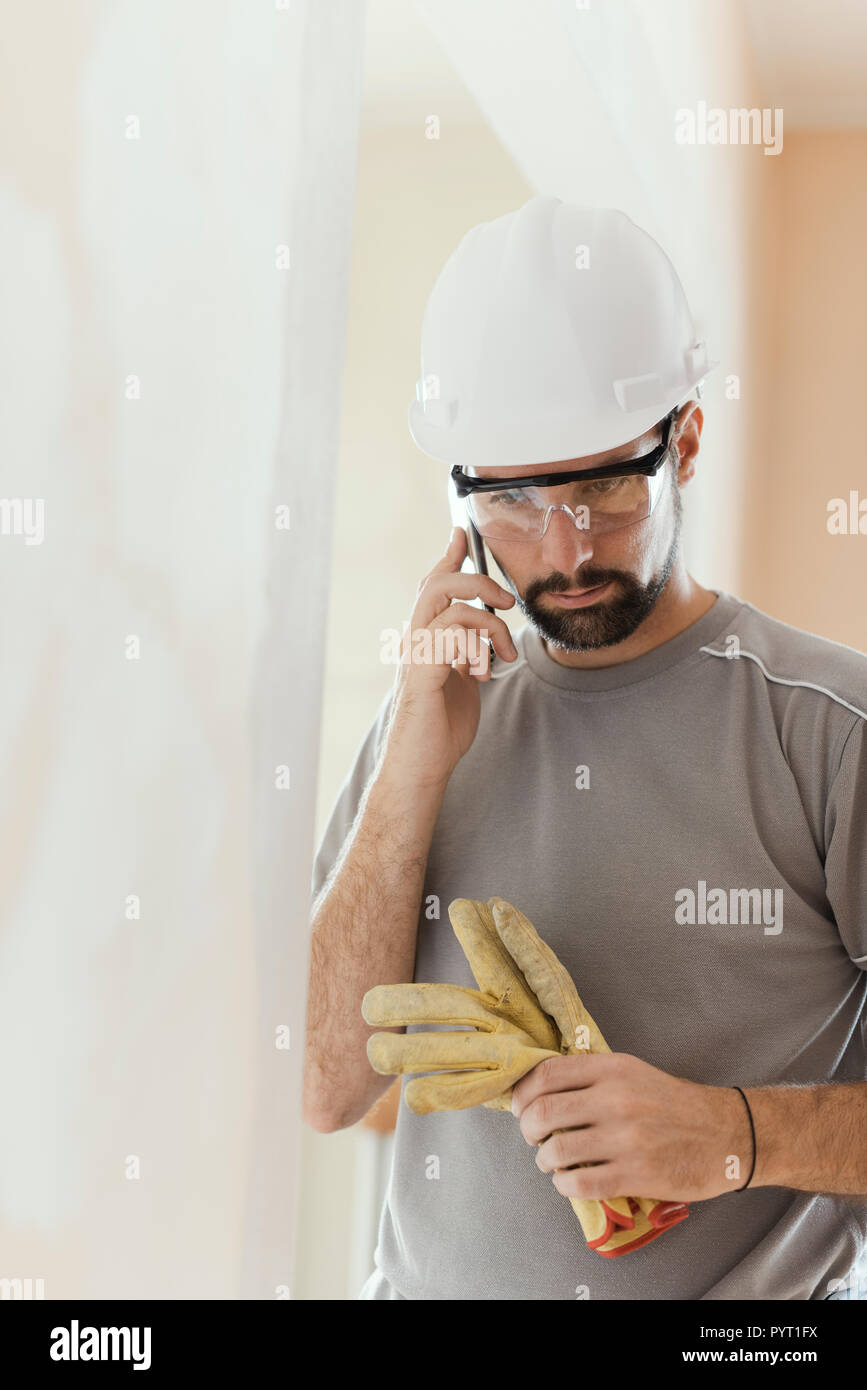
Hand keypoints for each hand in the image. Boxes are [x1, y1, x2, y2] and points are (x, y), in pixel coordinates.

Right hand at [380, 527, 516, 787]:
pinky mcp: (422, 674)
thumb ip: (471, 652)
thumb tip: (488, 634)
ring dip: (487, 624)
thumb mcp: (465, 680)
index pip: (434, 584)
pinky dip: (476, 648)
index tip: (463, 532)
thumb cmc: (441, 726)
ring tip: (503, 655)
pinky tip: (485, 673)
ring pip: (448, 606)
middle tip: (506, 602)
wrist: (422, 765)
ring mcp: (415, 655)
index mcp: (426, 637)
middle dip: (478, 582)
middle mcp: (415, 640)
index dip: (448, 555)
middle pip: (437, 582)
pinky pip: (449, 637)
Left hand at [511, 1052, 750, 1203]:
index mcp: (613, 1069)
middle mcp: (616, 1099)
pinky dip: (564, 1185)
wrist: (728, 1133)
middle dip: (527, 1129)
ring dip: (544, 1160)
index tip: (519, 1107)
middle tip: (533, 1137)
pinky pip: (579, 1183)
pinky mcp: (636, 1174)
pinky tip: (569, 1181)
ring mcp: (625, 1138)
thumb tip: (542, 1089)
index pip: (547, 1074)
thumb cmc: (675, 1103)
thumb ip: (592, 1076)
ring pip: (556, 1150)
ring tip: (551, 1162)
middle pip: (543, 1112)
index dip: (523, 1093)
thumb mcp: (634, 1072)